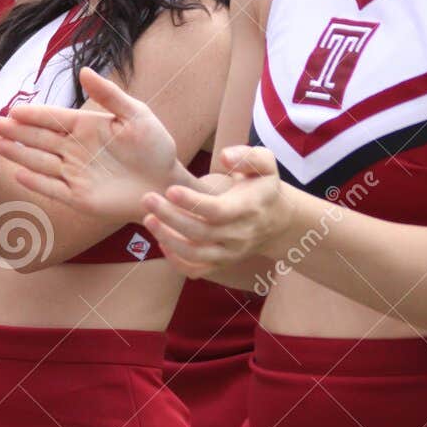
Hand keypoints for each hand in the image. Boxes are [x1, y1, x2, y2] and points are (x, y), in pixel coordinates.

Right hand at [0, 67, 178, 220]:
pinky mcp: (78, 197)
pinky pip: (52, 188)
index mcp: (86, 126)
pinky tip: (19, 173)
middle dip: (16, 131)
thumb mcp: (136, 115)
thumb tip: (84, 71)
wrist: (164, 183)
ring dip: (19, 154)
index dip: (33, 114)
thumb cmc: (154, 145)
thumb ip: (110, 95)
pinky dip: (36, 182)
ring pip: (40, 162)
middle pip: (39, 138)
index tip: (13, 110)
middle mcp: (75, 148)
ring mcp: (74, 173)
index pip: (53, 118)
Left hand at [142, 145, 290, 276]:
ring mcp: (230, 253)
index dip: (192, 202)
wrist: (279, 222)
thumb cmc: (264, 187)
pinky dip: (176, 260)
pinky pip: (196, 270)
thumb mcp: (266, 164)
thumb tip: (224, 156)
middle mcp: (239, 235)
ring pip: (195, 254)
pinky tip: (161, 240)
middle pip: (200, 233)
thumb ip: (247, 156)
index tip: (170, 189)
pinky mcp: (222, 263)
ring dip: (168, 239)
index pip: (217, 210)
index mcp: (248, 210)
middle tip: (147, 199)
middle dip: (170, 217)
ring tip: (148, 219)